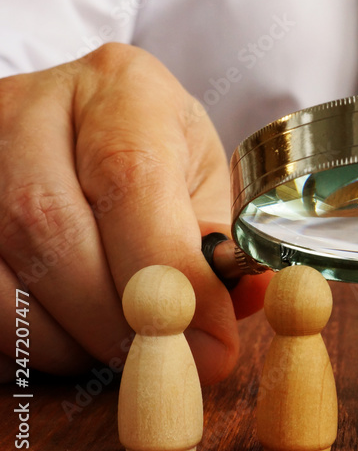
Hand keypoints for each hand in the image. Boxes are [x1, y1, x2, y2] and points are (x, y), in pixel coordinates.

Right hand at [0, 43, 269, 383]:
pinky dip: (24, 338)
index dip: (169, 276)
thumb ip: (219, 241)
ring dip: (65, 338)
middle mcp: (32, 109)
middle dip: (115, 319)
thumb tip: (240, 304)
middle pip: (50, 228)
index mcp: (123, 89)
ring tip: (115, 349)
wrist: (84, 123)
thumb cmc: (156, 152)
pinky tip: (67, 337)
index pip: (132, 180)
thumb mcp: (202, 178)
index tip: (209, 342)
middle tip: (159, 361)